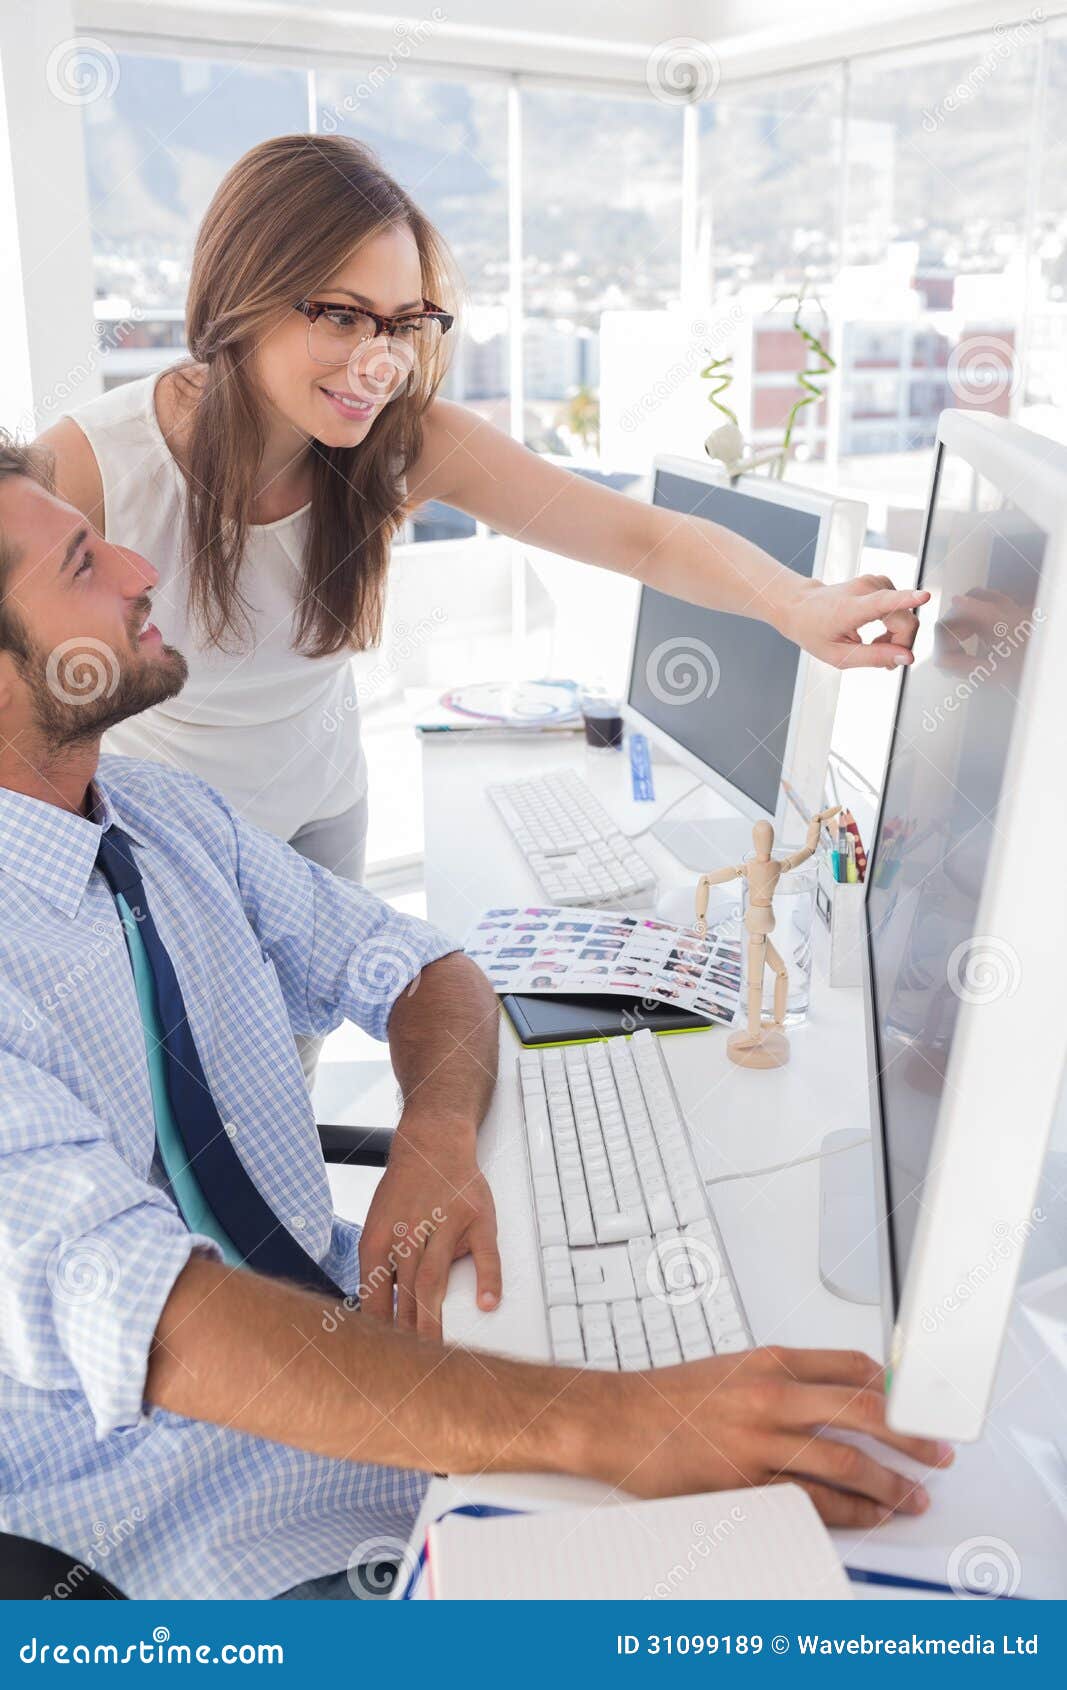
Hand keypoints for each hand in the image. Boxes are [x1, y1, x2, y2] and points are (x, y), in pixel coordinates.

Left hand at [357, 1121, 500, 1337]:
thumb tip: (375, 1314)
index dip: (379, 1328)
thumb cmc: (405, 1189)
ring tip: (437, 1350)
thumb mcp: (379, 1224)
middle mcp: (409, 1231)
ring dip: (435, 1316)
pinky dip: (487, 1278)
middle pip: (406, 1291)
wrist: (433, 1142)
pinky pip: (485, 1252)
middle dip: (408, 1331)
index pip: (376, 1293)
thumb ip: (379, 1267)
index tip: (383, 1357)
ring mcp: (445, 1222)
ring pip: (436, 1277)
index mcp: (379, 1238)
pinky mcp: (476, 1217)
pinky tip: (488, 1303)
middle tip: (412, 1367)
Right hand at [593, 1346, 952, 1527]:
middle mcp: (770, 1395)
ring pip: (845, 1459)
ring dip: (889, 1481)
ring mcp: (758, 1440)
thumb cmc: (668, 1398)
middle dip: (910, 1434)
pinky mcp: (744, 1482)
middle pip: (862, 1410)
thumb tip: (836, 1390)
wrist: (615, 1419)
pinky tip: (868, 1514)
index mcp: (769, 1361)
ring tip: (912, 1495)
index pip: (852, 1367)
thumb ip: (783, 1376)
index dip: (895, 1389)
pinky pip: (811, 1497)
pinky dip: (848, 1509)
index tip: (918, 1405)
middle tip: (937, 1451)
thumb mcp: (732, 1368)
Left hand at [777, 573, 929, 670]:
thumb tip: (906, 658)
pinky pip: (900, 609)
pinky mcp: (880, 583)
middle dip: (902, 645)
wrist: (799, 606)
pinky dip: (894, 625)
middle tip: (884, 662)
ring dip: (896, 636)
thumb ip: (874, 657)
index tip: (925, 596)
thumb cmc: (814, 631)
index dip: (907, 600)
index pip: (883, 602)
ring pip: (905, 616)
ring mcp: (874, 582)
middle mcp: (865, 589)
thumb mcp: (838, 656)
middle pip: (904, 620)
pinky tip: (878, 633)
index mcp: (850, 608)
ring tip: (874, 645)